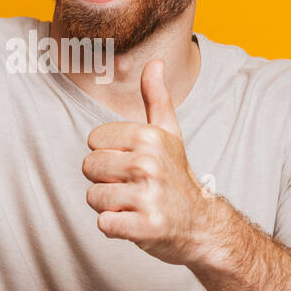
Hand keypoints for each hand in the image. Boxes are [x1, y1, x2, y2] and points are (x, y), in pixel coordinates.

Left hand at [82, 59, 217, 266]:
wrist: (201, 224)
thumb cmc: (177, 176)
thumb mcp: (169, 133)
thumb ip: (156, 98)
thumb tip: (155, 62)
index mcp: (149, 137)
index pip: (93, 141)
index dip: (108, 155)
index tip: (131, 165)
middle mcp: (148, 164)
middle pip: (89, 168)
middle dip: (105, 181)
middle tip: (133, 187)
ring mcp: (147, 196)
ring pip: (93, 197)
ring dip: (109, 206)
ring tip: (134, 204)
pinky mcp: (144, 227)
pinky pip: (104, 224)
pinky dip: (115, 228)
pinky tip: (135, 222)